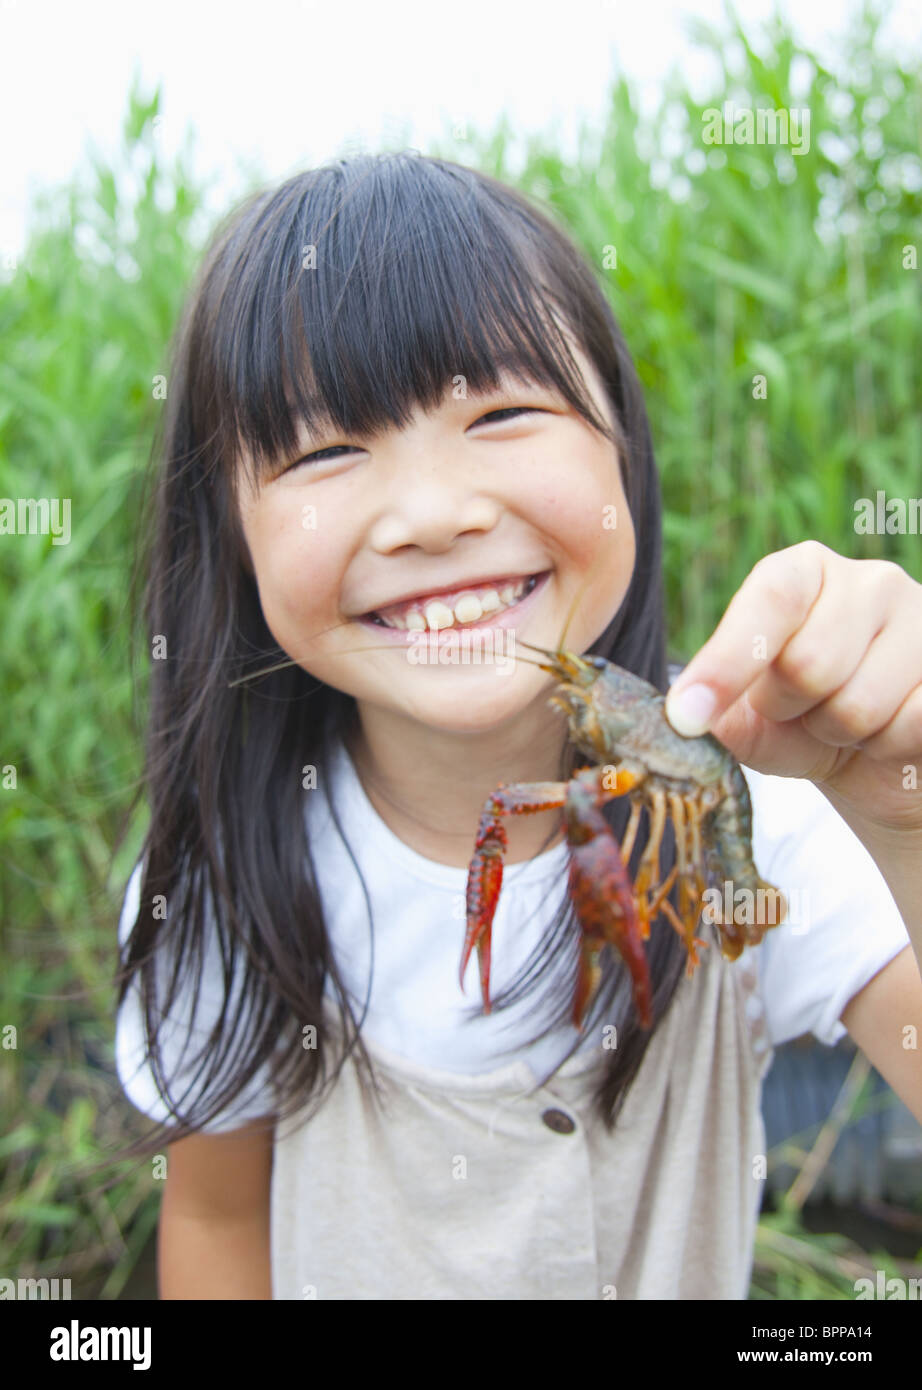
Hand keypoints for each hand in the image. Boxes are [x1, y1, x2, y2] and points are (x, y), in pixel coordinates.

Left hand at [664, 541, 921, 834]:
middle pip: (809, 665)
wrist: (882, 762)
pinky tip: (892, 733)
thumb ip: (719, 713)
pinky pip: (911, 725)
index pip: (769, 600)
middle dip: (793, 711)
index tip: (687, 714)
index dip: (727, 662)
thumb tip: (686, 717)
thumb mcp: (750, 720)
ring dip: (841, 737)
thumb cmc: (804, 726)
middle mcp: (870, 581)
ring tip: (849, 723)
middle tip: (804, 711)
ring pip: (859, 705)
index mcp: (805, 572)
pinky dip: (888, 748)